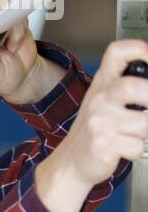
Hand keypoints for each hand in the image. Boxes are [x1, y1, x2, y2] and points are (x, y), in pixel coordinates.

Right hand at [50, 37, 147, 186]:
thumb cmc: (95, 130)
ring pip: (144, 123)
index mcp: (103, 82)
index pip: (117, 52)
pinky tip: (125, 148)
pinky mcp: (103, 145)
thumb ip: (126, 85)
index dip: (140, 50)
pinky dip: (137, 151)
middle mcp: (100, 99)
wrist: (72, 162)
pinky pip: (136, 146)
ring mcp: (99, 122)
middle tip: (147, 110)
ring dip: (145, 133)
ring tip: (133, 133)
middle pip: (131, 86)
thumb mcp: (105, 100)